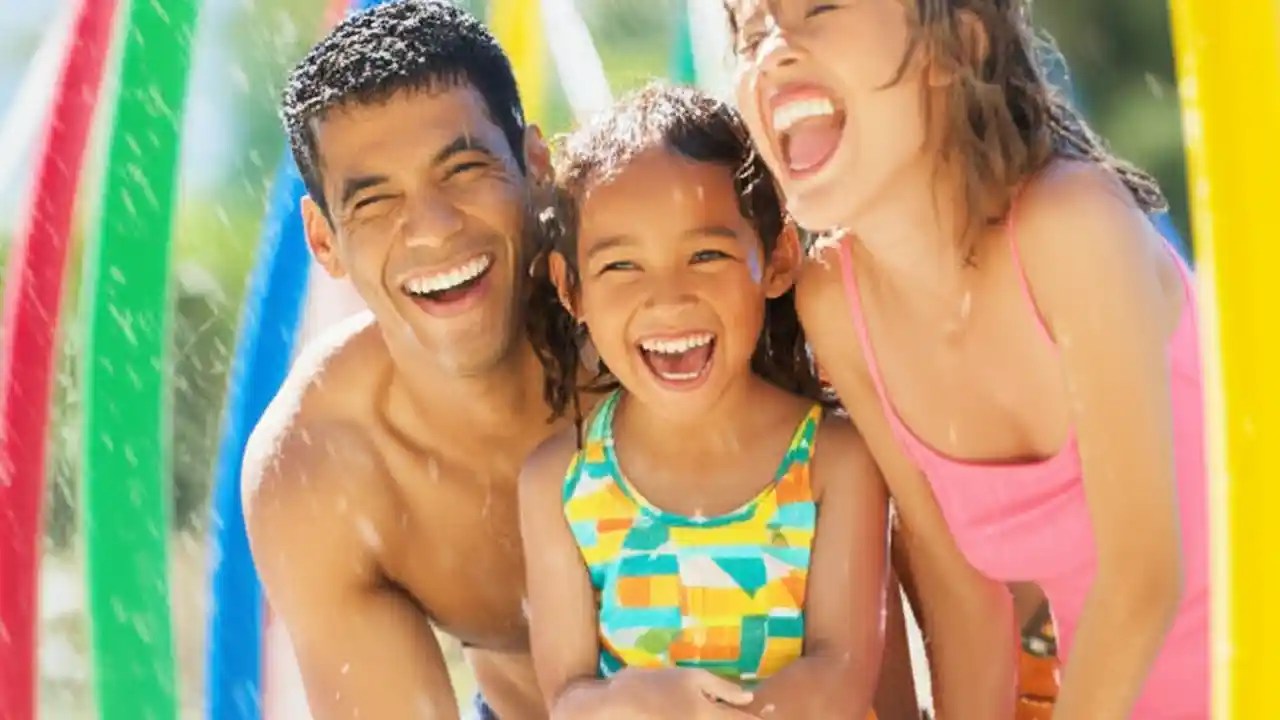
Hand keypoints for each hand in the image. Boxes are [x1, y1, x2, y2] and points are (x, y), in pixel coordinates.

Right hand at [606, 667, 756, 718]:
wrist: (621, 705)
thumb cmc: (657, 685)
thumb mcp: (692, 678)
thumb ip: (722, 688)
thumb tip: (749, 696)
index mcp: (709, 716)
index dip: (760, 717)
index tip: (774, 710)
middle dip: (745, 717)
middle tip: (765, 710)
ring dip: (729, 716)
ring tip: (733, 709)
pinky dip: (715, 718)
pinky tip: (712, 710)